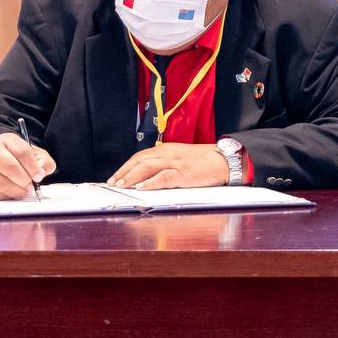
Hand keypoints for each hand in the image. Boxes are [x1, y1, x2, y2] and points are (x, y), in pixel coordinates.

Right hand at [0, 133, 56, 199]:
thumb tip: (41, 172)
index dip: (33, 167)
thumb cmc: (22, 159)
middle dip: (25, 180)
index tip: (39, 176)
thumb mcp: (37, 155)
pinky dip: (8, 196)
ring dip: (18, 191)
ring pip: (2, 183)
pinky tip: (14, 192)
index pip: (22, 152)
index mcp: (8, 140)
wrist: (2, 161)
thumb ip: (44, 162)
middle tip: (32, 186)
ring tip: (25, 191)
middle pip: (10, 167)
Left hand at [108, 143, 227, 189]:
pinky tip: (142, 187)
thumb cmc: (205, 161)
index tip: (116, 176)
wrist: (224, 160)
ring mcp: (175, 162)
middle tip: (113, 183)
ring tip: (122, 185)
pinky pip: (164, 177)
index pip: (140, 157)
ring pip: (147, 167)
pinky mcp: (184, 173)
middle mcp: (168, 153)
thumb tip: (149, 178)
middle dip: (124, 172)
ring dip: (132, 177)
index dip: (126, 167)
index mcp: (166, 149)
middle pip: (140, 160)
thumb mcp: (181, 158)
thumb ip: (166, 165)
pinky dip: (151, 182)